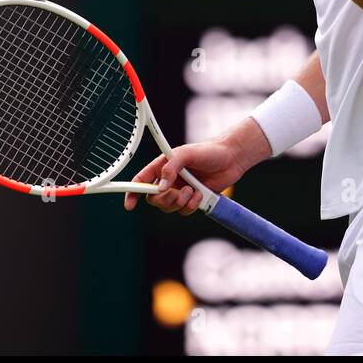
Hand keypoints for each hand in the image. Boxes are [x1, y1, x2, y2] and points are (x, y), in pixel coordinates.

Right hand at [124, 119, 269, 214]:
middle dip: (165, 200)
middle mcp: (170, 179)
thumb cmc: (209, 151)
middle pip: (154, 199)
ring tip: (193, 191)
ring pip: (169, 207)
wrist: (233, 158)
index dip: (132, 192)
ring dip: (180, 202)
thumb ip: (171, 168)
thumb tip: (161, 187)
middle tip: (178, 194)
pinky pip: (184, 211)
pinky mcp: (193, 199)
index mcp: (163, 166)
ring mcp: (181, 190)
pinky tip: (200, 194)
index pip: (141, 180)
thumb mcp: (187, 154)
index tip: (130, 205)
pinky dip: (191, 206)